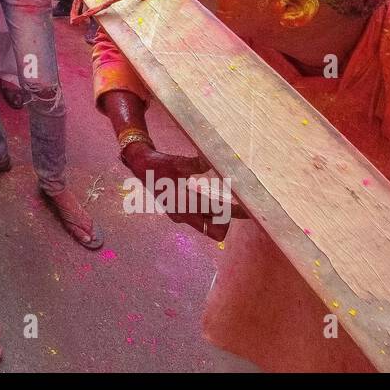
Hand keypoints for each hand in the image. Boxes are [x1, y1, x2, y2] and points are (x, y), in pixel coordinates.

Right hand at [121, 138, 242, 238]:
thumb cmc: (158, 165)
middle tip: (243, 206)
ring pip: (209, 225)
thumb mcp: (176, 163)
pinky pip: (202, 218)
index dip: (233, 212)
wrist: (140, 166)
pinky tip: (220, 199)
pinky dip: (212, 211)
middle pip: (215, 230)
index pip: (214, 215)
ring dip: (221, 216)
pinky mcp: (181, 212)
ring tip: (237, 204)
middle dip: (228, 220)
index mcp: (183, 205)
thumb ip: (196, 164)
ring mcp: (182, 215)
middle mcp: (184, 215)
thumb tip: (213, 160)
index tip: (249, 209)